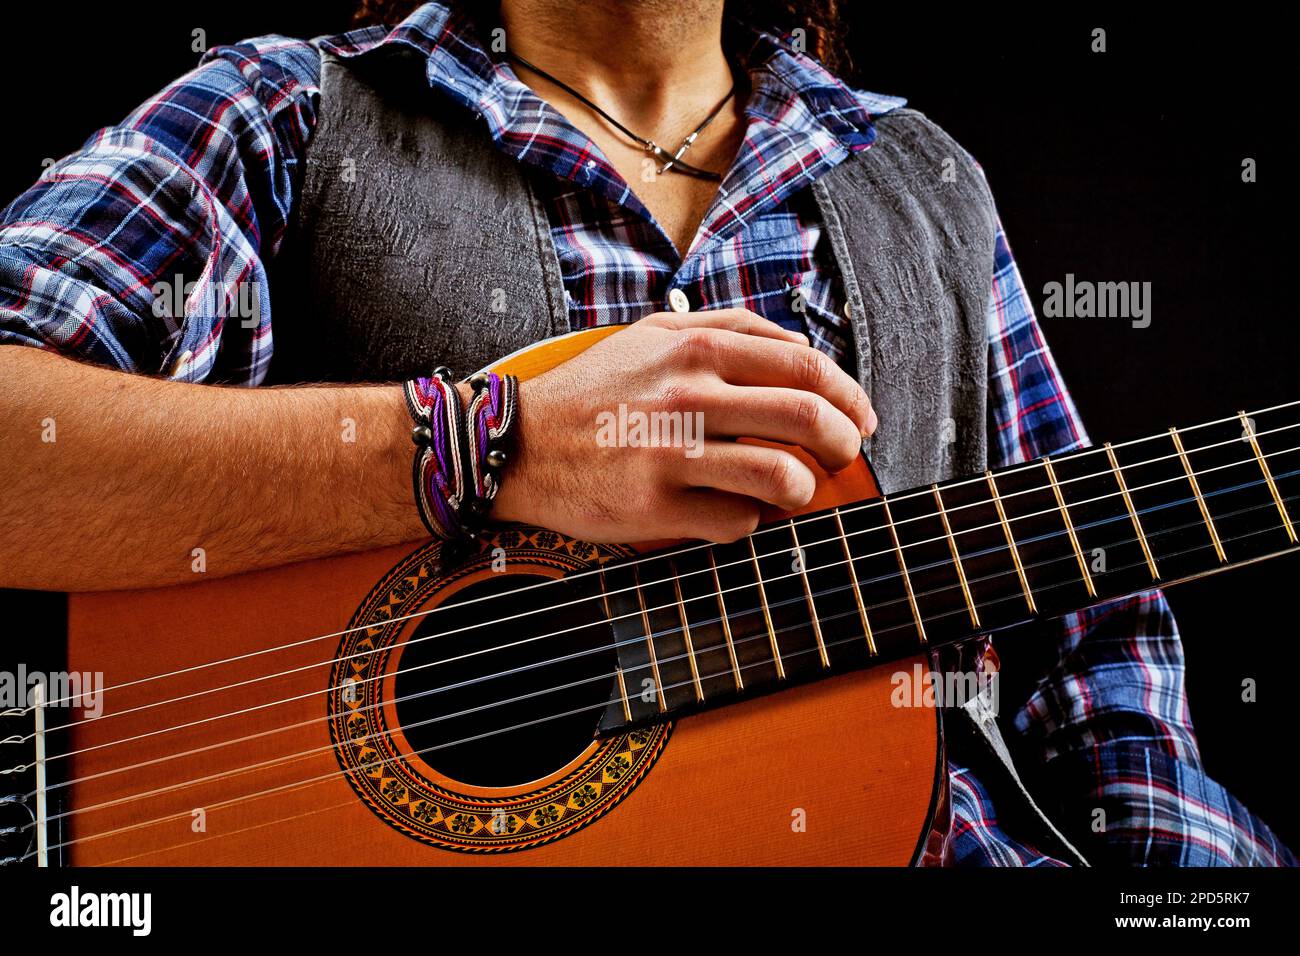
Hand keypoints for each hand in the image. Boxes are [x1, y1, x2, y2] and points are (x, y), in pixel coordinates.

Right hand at [492, 309, 876, 542]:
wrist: (517, 445)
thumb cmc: (593, 392)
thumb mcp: (654, 335)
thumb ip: (728, 332)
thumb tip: (802, 352)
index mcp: (695, 347)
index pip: (805, 367)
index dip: (850, 397)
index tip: (859, 418)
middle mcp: (688, 394)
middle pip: (807, 418)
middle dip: (844, 443)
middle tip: (843, 457)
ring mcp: (671, 452)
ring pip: (781, 476)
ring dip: (803, 490)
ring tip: (794, 492)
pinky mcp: (654, 505)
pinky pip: (736, 522)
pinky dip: (749, 522)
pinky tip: (733, 512)